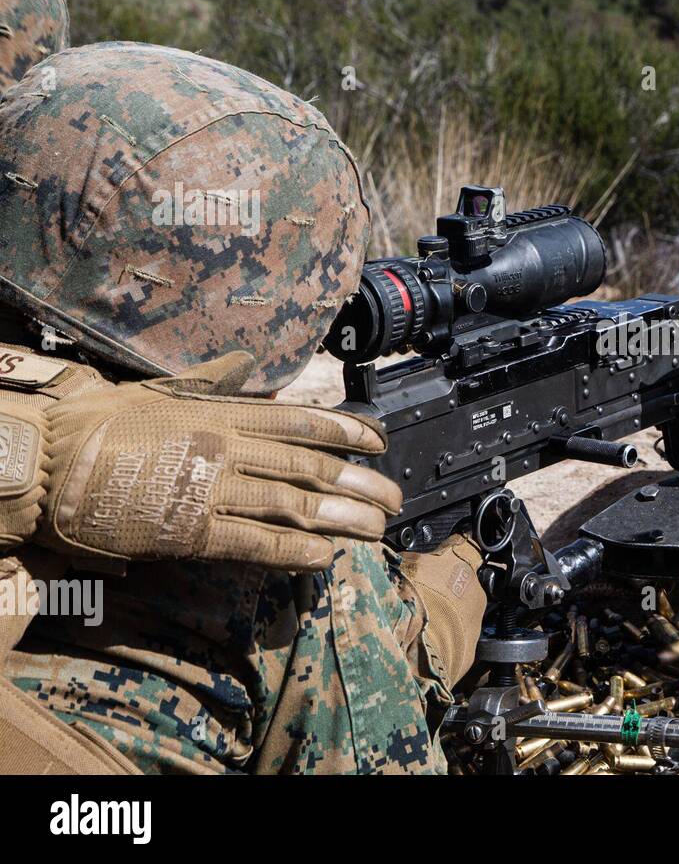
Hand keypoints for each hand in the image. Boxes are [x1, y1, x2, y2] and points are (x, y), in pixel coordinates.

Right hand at [0, 352, 401, 569]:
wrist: (48, 462)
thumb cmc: (99, 422)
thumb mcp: (162, 388)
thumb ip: (212, 378)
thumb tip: (245, 359)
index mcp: (221, 412)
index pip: (300, 420)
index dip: (346, 431)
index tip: (380, 442)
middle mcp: (226, 447)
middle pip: (309, 466)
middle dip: (359, 484)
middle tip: (393, 499)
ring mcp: (210, 488)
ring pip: (294, 503)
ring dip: (342, 518)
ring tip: (377, 529)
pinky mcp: (190, 530)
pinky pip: (256, 541)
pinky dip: (295, 550)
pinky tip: (326, 556)